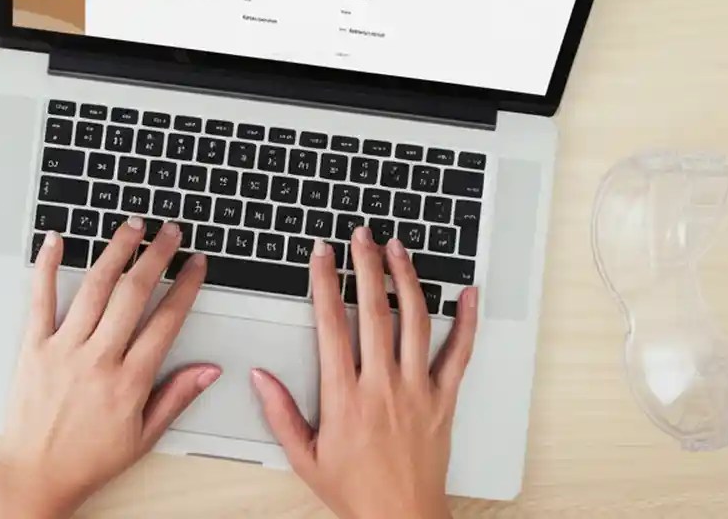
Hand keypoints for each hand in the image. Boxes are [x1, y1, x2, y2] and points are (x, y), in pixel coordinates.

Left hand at [0, 218, 218, 518]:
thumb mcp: (144, 437)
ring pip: (95, 288)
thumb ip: (177, 397)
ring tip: (132, 227)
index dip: (186, 286)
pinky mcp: (33, 347)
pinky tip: (56, 240)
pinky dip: (46, 266)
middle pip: (134, 294)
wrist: (34, 476)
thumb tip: (209, 370)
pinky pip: (39, 299)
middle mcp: (98, 359)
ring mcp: (64, 349)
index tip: (196, 264)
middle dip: (157, 256)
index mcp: (130, 381)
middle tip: (170, 232)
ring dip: (116, 252)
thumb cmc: (88, 460)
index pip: (167, 320)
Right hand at [252, 228, 478, 518]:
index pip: (331, 325)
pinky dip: (466, 321)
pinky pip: (459, 353)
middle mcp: (383, 386)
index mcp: (344, 397)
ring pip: (415, 322)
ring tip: (399, 249)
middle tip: (362, 235)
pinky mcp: (444, 399)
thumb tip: (259, 377)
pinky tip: (468, 294)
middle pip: (375, 312)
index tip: (322, 254)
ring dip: (407, 280)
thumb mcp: (304, 456)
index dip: (325, 283)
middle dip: (367, 266)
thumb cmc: (354, 492)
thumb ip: (279, 413)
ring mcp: (418, 390)